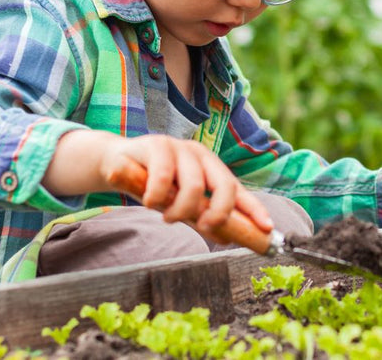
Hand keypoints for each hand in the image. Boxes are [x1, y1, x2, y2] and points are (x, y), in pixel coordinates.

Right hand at [99, 134, 273, 241]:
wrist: (114, 162)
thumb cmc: (150, 184)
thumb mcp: (178, 202)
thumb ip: (199, 216)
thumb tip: (226, 237)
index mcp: (210, 168)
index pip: (238, 189)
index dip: (255, 209)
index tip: (267, 228)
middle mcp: (200, 155)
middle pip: (225, 184)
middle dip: (220, 213)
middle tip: (204, 228)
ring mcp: (179, 148)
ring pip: (195, 185)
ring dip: (181, 209)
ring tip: (167, 216)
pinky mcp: (156, 145)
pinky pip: (164, 176)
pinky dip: (157, 195)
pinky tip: (149, 201)